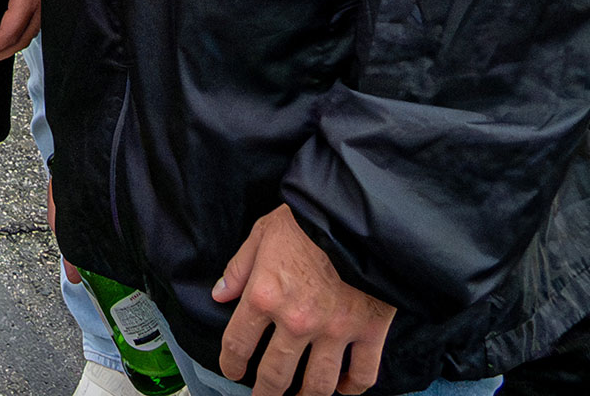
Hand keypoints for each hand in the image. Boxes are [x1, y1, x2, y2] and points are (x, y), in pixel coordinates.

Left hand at [213, 205, 391, 395]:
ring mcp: (335, 330)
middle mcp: (296, 320)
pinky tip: (342, 388)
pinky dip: (353, 388)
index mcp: (264, 295)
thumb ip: (239, 268)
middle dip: (265, 393)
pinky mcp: (369, 331)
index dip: (231, 364)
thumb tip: (220, 294)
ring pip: (318, 384)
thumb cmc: (308, 219)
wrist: (358, 213)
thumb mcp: (262, 233)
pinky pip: (362, 374)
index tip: (232, 372)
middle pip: (275, 375)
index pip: (238, 344)